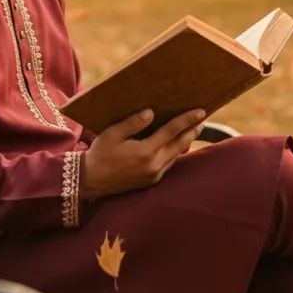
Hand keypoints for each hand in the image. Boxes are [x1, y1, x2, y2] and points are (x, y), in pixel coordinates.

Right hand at [82, 107, 205, 200]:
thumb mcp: (112, 134)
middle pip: (180, 144)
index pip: (172, 131)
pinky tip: (177, 145)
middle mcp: (154, 165)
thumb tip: (151, 113)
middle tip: (201, 120)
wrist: (91, 181)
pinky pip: (169, 164)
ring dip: (185, 142)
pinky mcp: (151, 181)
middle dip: (192, 131)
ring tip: (192, 130)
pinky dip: (176, 153)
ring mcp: (154, 175)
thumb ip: (132, 123)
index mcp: (145, 152)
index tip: (200, 112)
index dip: (187, 120)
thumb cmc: (100, 154)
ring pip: (176, 156)